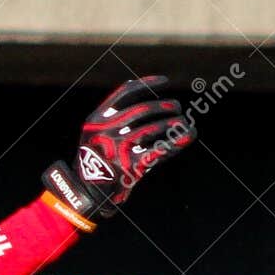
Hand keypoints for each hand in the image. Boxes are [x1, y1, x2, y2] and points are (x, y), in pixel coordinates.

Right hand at [43, 76, 194, 227]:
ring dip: (173, 124)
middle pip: (143, 110)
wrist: (85, 193)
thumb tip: (143, 90)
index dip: (147, 84)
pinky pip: (159, 150)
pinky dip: (176, 141)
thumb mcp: (94, 134)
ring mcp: (118, 149)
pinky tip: (188, 135)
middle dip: (164, 106)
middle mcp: (106, 131)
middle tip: (177, 108)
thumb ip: (114, 115)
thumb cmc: (94, 160)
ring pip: (154, 129)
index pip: (126, 93)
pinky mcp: (130, 167)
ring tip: (183, 123)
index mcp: (96, 120)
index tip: (166, 81)